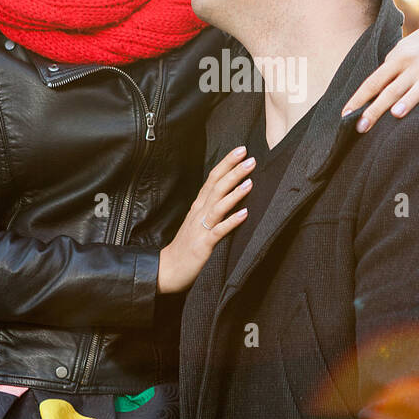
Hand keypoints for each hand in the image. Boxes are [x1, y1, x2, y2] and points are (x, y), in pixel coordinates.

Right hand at [159, 146, 253, 293]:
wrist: (167, 270)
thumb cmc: (186, 246)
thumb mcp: (198, 222)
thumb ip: (211, 207)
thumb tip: (229, 192)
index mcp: (199, 206)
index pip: (213, 179)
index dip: (226, 163)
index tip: (241, 149)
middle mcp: (199, 213)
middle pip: (216, 187)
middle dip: (233, 171)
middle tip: (250, 158)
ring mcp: (201, 228)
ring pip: (218, 206)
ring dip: (234, 193)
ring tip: (250, 181)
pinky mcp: (203, 245)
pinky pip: (219, 231)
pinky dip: (231, 222)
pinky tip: (244, 214)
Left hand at [341, 19, 418, 131]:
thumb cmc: (417, 50)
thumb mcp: (399, 54)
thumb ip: (387, 74)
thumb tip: (368, 98)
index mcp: (396, 59)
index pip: (373, 81)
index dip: (359, 98)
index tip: (346, 115)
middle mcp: (413, 64)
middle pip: (392, 89)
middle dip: (377, 108)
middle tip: (362, 126)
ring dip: (408, 100)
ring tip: (396, 114)